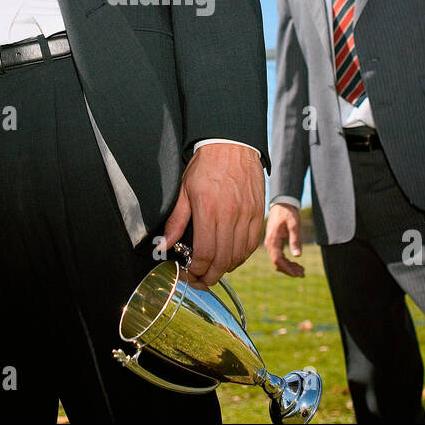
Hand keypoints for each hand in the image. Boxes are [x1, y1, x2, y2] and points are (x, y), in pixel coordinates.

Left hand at [162, 143, 264, 289]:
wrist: (232, 144)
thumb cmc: (205, 165)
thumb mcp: (183, 191)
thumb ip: (176, 222)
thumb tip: (165, 246)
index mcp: (209, 211)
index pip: (204, 254)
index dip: (195, 271)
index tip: (188, 274)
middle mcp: (231, 216)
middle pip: (222, 261)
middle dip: (209, 277)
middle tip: (199, 280)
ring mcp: (248, 215)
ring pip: (238, 256)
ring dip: (224, 269)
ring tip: (212, 269)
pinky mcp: (259, 213)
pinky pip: (252, 245)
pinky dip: (241, 256)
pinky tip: (230, 257)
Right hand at [263, 204, 304, 277]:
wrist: (282, 203)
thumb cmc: (288, 213)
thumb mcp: (294, 225)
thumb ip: (295, 240)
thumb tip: (298, 256)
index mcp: (273, 240)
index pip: (278, 260)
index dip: (288, 269)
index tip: (298, 274)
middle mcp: (269, 244)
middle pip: (277, 263)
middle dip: (290, 270)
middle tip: (303, 273)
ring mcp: (271, 243)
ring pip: (278, 261)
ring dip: (289, 267)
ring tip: (301, 270)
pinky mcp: (274, 242)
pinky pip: (278, 256)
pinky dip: (287, 261)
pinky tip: (296, 263)